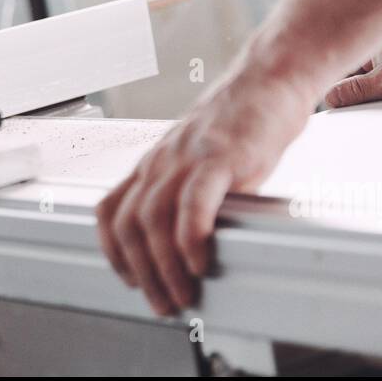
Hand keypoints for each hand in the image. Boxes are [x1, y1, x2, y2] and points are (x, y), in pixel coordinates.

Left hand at [95, 67, 313, 315]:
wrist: (271, 76)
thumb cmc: (242, 118)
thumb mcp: (202, 158)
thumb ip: (191, 193)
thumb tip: (192, 241)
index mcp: (156, 162)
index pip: (110, 209)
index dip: (113, 251)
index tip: (130, 280)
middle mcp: (162, 160)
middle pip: (128, 223)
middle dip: (141, 273)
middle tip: (163, 304)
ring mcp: (188, 157)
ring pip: (153, 218)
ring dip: (164, 266)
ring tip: (183, 294)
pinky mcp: (220, 155)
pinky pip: (193, 201)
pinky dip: (190, 238)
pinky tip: (200, 261)